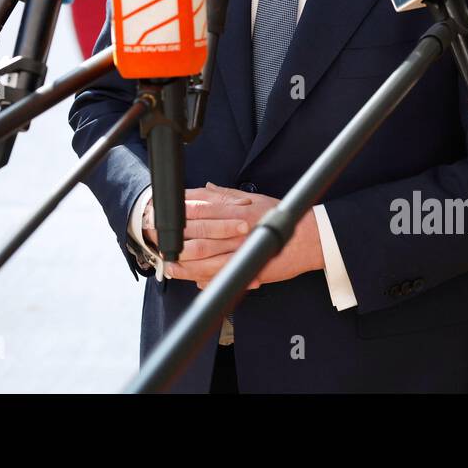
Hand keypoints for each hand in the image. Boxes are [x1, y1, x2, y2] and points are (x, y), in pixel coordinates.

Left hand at [163, 183, 323, 290]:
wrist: (309, 237)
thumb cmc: (282, 216)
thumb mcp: (254, 199)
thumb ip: (228, 195)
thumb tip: (207, 188)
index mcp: (235, 210)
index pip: (199, 210)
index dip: (178, 216)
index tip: (163, 220)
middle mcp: (235, 228)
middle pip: (197, 234)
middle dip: (175, 241)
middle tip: (158, 245)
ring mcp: (241, 249)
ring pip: (205, 257)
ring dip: (184, 264)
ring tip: (169, 266)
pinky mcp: (249, 267)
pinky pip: (222, 275)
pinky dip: (205, 278)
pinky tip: (194, 279)